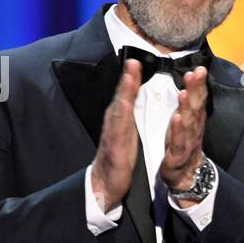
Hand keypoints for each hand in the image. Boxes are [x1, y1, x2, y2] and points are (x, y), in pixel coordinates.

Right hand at [89, 59, 142, 212]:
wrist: (106, 183)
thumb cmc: (119, 158)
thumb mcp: (126, 133)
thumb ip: (129, 116)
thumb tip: (133, 101)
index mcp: (121, 119)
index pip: (127, 94)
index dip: (132, 77)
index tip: (137, 59)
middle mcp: (115, 122)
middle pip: (121, 95)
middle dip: (127, 77)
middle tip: (133, 59)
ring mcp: (112, 133)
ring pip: (119, 107)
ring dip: (124, 89)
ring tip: (130, 74)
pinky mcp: (113, 146)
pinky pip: (118, 128)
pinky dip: (122, 115)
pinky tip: (125, 104)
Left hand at [160, 64, 208, 193]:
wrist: (185, 176)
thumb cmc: (182, 147)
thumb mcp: (186, 124)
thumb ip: (189, 105)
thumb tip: (190, 84)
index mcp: (194, 120)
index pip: (198, 99)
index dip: (199, 84)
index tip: (199, 68)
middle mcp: (194, 129)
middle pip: (196, 107)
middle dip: (196, 89)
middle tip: (196, 73)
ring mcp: (187, 142)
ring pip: (189, 123)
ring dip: (187, 107)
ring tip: (185, 92)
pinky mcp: (178, 155)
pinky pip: (178, 142)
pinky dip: (177, 130)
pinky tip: (177, 119)